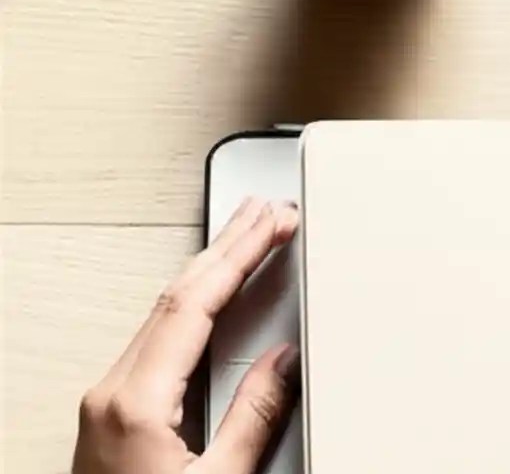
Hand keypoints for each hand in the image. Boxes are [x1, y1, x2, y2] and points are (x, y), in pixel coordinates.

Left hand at [73, 198, 300, 473]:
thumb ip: (254, 420)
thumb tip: (284, 364)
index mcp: (133, 402)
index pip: (192, 305)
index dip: (238, 255)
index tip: (272, 222)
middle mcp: (110, 394)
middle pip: (174, 297)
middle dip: (225, 246)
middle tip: (263, 208)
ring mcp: (107, 403)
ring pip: (164, 314)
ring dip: (210, 270)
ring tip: (246, 236)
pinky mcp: (113, 416)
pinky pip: (158, 339)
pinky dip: (194, 305)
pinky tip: (214, 293)